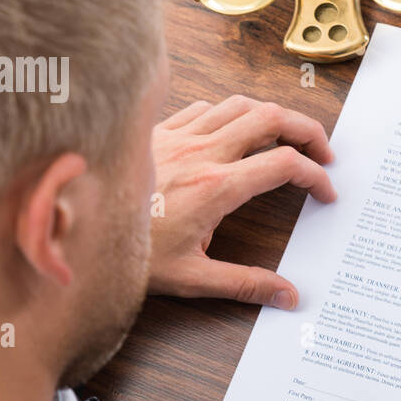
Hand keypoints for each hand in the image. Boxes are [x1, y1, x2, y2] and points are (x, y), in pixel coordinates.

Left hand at [147, 95, 335, 305]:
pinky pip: (206, 107)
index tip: (325, 192)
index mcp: (215, 187)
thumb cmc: (128, 251)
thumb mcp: (191, 277)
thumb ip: (245, 284)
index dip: (316, 176)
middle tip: (323, 152)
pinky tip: (235, 130)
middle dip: (308, 131)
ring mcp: (179, 136)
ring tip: (289, 137)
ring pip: (241, 105)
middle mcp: (201, 153)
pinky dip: (233, 113)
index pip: (284, 165)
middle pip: (272, 119)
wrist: (74, 229)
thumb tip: (287, 295)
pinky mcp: (160, 132)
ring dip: (273, 116)